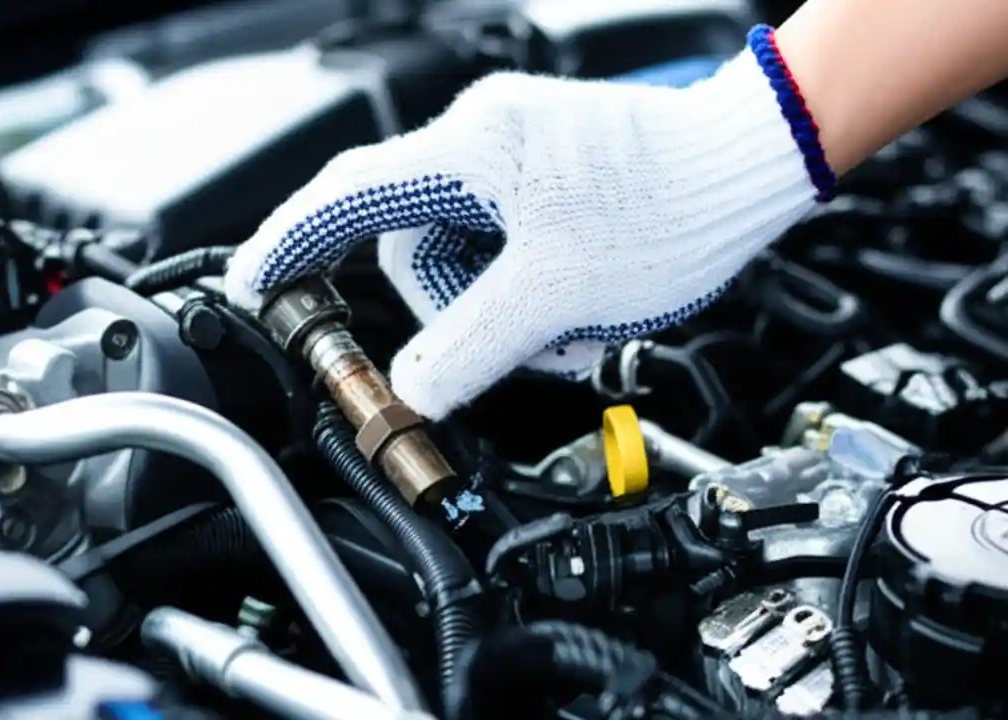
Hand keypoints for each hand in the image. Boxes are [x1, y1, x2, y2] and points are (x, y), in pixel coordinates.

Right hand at [225, 51, 816, 419]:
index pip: (346, 196)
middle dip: (457, 315)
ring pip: (469, 261)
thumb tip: (412, 389)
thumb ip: (469, 347)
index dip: (289, 243)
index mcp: (470, 152)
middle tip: (511, 351)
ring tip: (570, 335)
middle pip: (417, 250)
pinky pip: (511, 251)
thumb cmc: (673, 204)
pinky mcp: (554, 184)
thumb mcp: (556, 295)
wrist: (754, 168)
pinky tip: (582, 316)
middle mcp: (486, 145)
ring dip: (506, 315)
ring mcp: (521, 163)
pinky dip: (534, 298)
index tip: (253, 282)